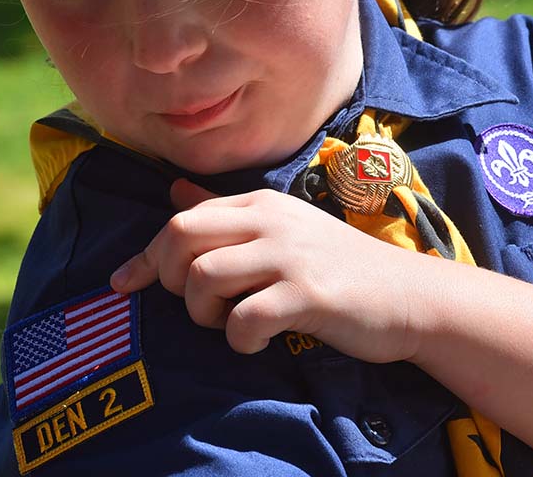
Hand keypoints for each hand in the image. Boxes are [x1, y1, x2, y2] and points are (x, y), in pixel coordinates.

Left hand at [110, 179, 443, 361]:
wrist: (410, 295)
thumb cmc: (340, 266)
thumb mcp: (284, 227)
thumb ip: (227, 211)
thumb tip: (173, 191)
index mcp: (262, 203)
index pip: (182, 218)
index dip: (145, 256)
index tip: (122, 284)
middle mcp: (272, 221)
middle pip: (181, 236)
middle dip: (168, 276)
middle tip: (193, 304)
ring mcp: (291, 256)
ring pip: (204, 277)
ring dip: (202, 313)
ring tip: (228, 323)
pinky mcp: (309, 294)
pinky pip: (244, 318)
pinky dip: (238, 338)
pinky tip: (257, 341)